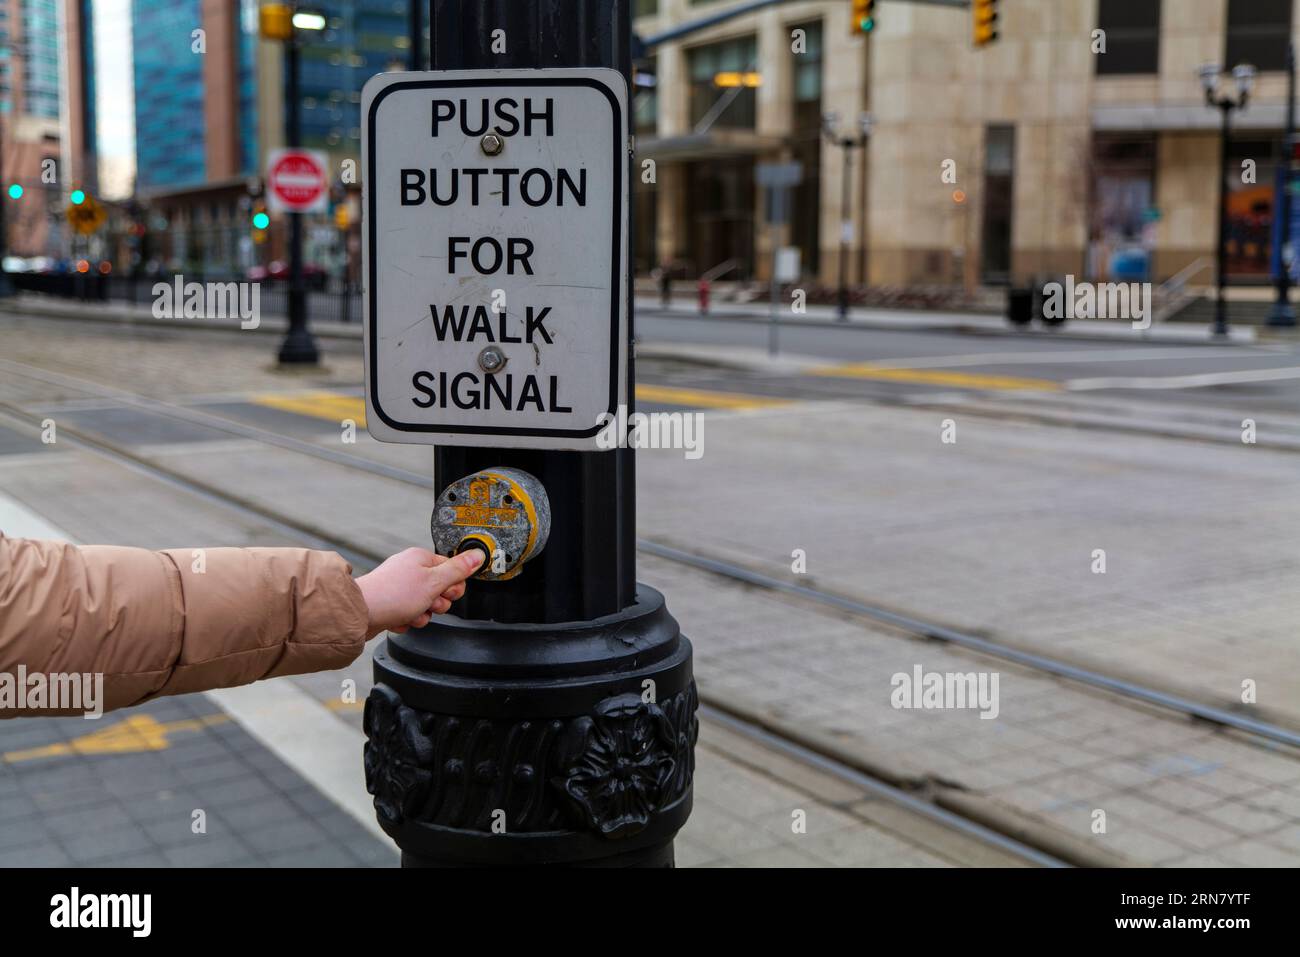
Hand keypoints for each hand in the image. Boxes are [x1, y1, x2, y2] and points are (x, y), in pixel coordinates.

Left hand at [355, 547, 482, 637]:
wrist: (360, 614)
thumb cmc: (393, 595)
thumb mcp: (434, 581)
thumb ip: (458, 570)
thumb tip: (479, 554)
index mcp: (421, 558)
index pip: (451, 570)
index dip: (453, 586)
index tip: (447, 593)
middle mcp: (409, 569)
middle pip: (439, 590)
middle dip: (436, 603)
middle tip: (428, 604)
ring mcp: (398, 587)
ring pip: (424, 605)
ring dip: (422, 615)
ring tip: (411, 614)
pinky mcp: (390, 603)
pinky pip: (409, 614)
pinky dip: (406, 621)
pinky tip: (399, 620)